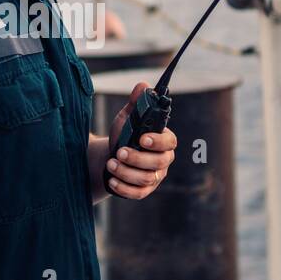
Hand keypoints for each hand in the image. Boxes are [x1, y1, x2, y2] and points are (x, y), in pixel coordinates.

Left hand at [105, 81, 176, 199]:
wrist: (110, 157)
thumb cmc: (123, 136)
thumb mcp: (127, 118)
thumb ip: (136, 104)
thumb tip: (143, 86)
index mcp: (164, 141)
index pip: (170, 142)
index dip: (158, 141)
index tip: (142, 138)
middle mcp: (163, 160)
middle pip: (158, 163)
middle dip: (138, 158)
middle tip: (120, 151)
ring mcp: (155, 177)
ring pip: (146, 178)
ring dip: (127, 172)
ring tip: (111, 163)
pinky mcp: (144, 190)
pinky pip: (138, 193)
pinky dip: (124, 187)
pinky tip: (112, 180)